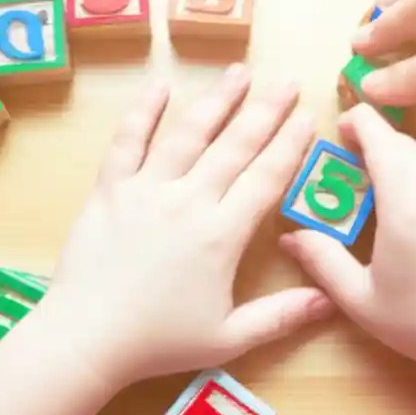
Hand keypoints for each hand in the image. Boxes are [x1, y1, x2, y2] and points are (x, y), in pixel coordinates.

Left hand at [34, 65, 332, 387]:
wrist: (87, 339)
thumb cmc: (158, 343)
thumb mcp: (228, 338)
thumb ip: (280, 316)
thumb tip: (328, 301)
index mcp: (222, 235)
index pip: (266, 178)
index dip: (290, 145)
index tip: (307, 117)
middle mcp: (188, 201)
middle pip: (234, 146)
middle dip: (265, 110)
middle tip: (286, 80)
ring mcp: (146, 190)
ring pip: (188, 134)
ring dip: (216, 100)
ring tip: (239, 71)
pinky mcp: (109, 190)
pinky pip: (128, 142)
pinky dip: (144, 112)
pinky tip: (160, 86)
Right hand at [280, 105, 415, 377]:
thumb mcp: (358, 297)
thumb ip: (322, 259)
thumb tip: (289, 236)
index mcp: (408, 204)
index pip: (382, 137)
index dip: (358, 124)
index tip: (339, 132)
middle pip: (404, 143)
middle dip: (375, 145)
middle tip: (349, 167)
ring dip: (401, 161)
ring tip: (379, 189)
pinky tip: (413, 210)